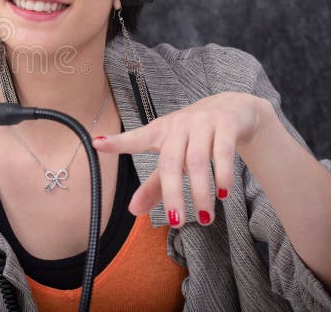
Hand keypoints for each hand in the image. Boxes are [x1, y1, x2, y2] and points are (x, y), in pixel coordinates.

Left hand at [93, 91, 273, 226]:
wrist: (234, 109)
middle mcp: (178, 125)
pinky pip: (223, 152)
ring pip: (197, 160)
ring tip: (205, 217)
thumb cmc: (195, 137)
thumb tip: (133, 211)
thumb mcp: (174, 158)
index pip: (136, 138)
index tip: (96, 144)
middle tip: (176, 221)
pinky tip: (223, 194)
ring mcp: (202, 122)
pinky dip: (223, 175)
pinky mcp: (226, 124)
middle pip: (170, 162)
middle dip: (172, 193)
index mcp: (159, 132)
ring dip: (200, 191)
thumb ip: (154, 185)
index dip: (117, 142)